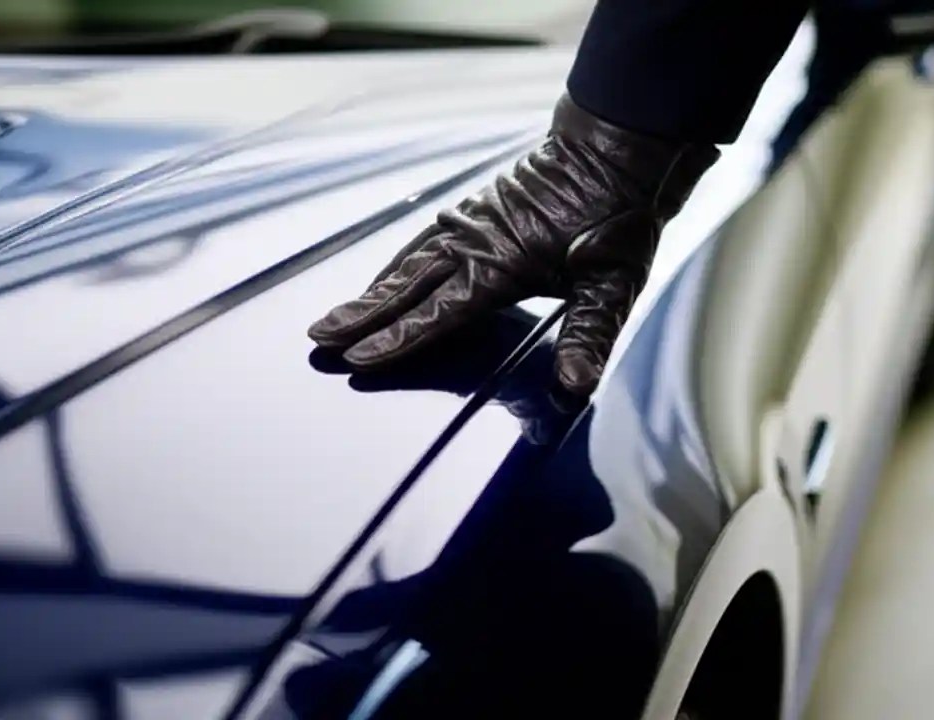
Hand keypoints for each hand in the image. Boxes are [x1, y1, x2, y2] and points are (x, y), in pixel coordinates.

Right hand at [308, 95, 716, 395]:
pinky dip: (396, 262)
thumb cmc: (615, 215)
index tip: (356, 357)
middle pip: (406, 287)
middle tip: (318, 337)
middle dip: (361, 315)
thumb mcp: (612, 284)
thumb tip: (574, 385)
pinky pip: (422, 241)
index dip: (397, 340)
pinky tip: (387, 273)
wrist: (613, 146)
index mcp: (501, 265)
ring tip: (338, 314)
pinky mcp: (475, 210)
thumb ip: (588, 336)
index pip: (438, 313)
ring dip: (372, 290)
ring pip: (408, 261)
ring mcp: (470, 223)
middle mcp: (475, 243)